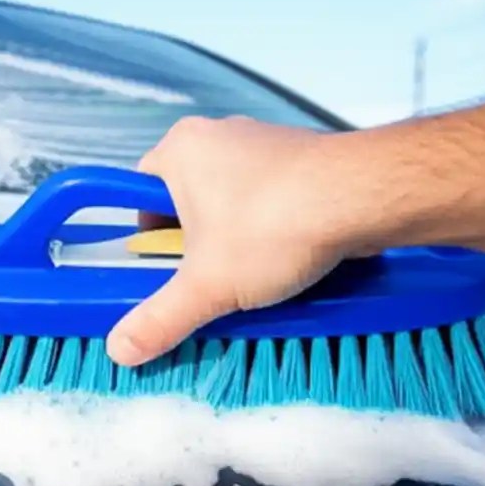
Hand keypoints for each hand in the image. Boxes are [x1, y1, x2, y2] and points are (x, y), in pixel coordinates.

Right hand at [106, 115, 367, 366]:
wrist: (364, 197)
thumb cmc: (271, 228)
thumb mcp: (206, 287)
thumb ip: (160, 319)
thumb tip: (120, 350)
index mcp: (180, 149)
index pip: (140, 192)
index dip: (146, 236)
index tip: (164, 268)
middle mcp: (219, 134)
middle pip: (187, 198)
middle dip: (195, 242)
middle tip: (208, 279)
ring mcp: (265, 141)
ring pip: (232, 198)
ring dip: (235, 236)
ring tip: (253, 274)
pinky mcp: (304, 156)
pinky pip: (272, 196)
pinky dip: (273, 225)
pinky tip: (289, 257)